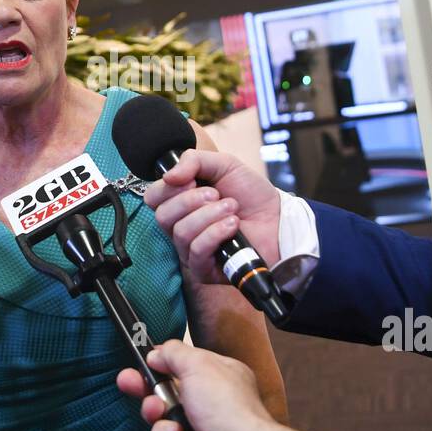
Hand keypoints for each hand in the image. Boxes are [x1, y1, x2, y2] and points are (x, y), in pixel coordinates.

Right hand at [116, 340, 274, 430]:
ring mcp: (200, 429)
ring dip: (155, 413)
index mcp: (218, 375)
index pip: (183, 365)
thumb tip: (155, 353)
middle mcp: (211, 402)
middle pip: (167, 391)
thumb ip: (173, 352)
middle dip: (146, 387)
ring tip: (159, 411)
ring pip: (162, 417)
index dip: (161, 362)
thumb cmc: (225, 405)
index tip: (141, 360)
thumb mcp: (197, 364)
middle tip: (128, 382)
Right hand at [143, 149, 281, 286]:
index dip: (169, 187)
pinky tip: (233, 225)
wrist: (278, 219)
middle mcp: (181, 227)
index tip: (192, 180)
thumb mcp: (224, 165)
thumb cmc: (250, 195)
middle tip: (216, 194)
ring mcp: (190, 250)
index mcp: (180, 203)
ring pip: (181, 232)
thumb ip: (194, 161)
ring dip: (209, 215)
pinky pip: (196, 251)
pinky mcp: (203, 269)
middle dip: (191, 201)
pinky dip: (216, 233)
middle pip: (162, 216)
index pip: (153, 197)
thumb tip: (168, 175)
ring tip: (232, 209)